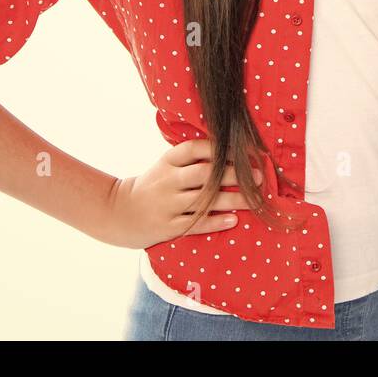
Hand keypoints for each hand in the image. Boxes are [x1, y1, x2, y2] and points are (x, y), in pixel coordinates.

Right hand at [96, 138, 263, 248]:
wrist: (119, 213)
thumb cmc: (154, 185)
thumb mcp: (166, 165)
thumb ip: (192, 158)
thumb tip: (233, 149)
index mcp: (167, 161)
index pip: (194, 149)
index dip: (220, 149)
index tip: (244, 152)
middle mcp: (167, 181)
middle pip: (204, 175)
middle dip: (233, 175)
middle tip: (258, 176)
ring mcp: (167, 205)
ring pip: (204, 201)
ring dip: (232, 200)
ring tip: (254, 200)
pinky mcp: (168, 227)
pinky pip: (196, 224)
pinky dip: (215, 222)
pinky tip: (234, 220)